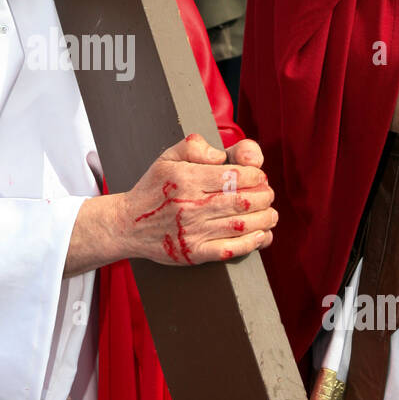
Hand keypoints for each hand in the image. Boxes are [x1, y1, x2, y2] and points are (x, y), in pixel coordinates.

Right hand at [116, 132, 276, 265]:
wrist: (127, 224)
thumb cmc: (153, 188)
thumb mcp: (167, 157)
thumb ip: (195, 146)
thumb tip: (222, 155)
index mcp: (187, 179)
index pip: (234, 176)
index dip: (256, 176)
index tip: (260, 177)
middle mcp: (191, 205)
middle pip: (243, 201)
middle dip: (264, 197)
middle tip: (268, 194)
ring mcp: (193, 231)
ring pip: (242, 225)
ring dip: (265, 219)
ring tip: (270, 214)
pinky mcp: (194, 253)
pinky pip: (230, 250)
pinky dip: (252, 243)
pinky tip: (262, 236)